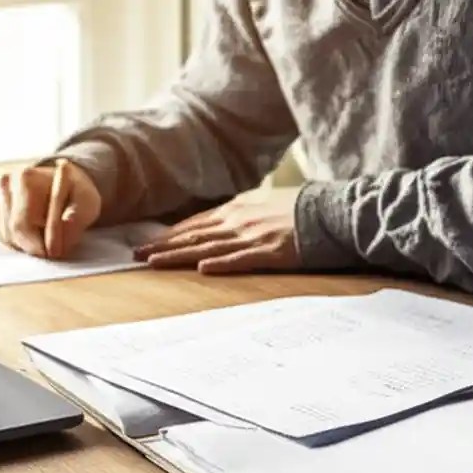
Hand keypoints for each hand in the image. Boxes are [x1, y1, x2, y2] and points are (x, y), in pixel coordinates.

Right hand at [0, 160, 101, 258]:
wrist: (63, 179)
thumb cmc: (76, 192)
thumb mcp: (87, 202)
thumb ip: (77, 215)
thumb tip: (64, 226)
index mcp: (26, 178)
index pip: (24, 224)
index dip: (38, 246)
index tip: (53, 254)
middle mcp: (5, 183)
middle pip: (12, 232)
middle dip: (33, 246)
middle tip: (52, 249)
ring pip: (6, 236)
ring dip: (26, 244)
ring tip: (45, 234)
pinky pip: (1, 234)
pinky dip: (18, 240)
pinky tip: (33, 231)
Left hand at [133, 188, 301, 273]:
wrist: (335, 210)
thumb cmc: (304, 208)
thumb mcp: (266, 204)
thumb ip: (244, 214)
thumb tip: (224, 223)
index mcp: (239, 208)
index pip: (196, 223)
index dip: (170, 235)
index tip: (149, 244)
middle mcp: (240, 220)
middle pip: (194, 235)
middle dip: (163, 246)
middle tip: (136, 256)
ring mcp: (254, 236)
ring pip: (208, 247)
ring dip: (179, 256)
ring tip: (153, 263)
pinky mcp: (272, 252)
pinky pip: (242, 259)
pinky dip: (221, 264)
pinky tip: (202, 269)